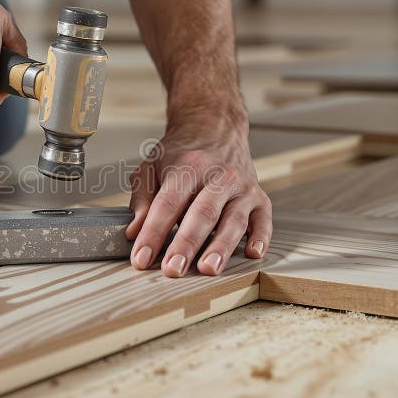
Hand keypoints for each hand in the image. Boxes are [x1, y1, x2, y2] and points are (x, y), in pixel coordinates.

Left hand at [126, 119, 271, 276]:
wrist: (216, 128)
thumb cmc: (182, 152)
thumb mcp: (152, 165)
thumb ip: (141, 198)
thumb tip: (134, 231)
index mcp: (188, 167)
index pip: (167, 204)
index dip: (153, 232)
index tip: (141, 257)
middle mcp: (219, 176)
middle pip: (202, 213)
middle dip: (186, 244)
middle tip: (173, 269)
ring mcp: (242, 187)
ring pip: (233, 220)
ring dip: (221, 246)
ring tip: (208, 269)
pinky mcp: (260, 198)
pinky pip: (263, 221)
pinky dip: (261, 238)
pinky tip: (252, 254)